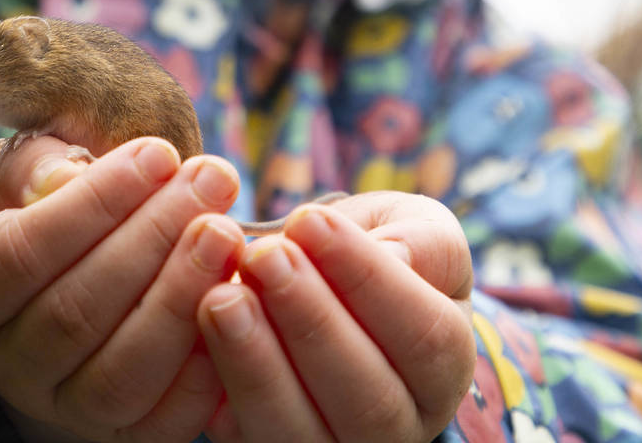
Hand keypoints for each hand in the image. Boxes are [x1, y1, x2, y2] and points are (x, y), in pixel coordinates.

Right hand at [0, 135, 247, 441]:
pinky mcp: (118, 434)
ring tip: (228, 232)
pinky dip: (205, 368)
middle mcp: (3, 360)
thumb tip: (71, 175)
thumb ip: (38, 165)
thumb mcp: (23, 178)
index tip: (159, 153)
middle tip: (213, 180)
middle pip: (76, 311)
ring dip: (181, 298)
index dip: (94, 203)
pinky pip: (163, 420)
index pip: (23, 251)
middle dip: (154, 239)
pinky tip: (236, 300)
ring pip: (120, 373)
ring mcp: (59, 406)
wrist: (61, 291)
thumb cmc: (45, 214)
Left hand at [197, 191, 474, 442]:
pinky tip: (196, 337)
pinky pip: (246, 441)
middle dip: (310, 320)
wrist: (318, 285)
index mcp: (445, 367)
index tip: (307, 220)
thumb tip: (393, 255)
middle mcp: (401, 426)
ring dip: (256, 363)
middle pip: (367, 396)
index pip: (425, 335)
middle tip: (262, 256)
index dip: (367, 277)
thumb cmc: (374, 251)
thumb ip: (419, 239)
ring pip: (301, 432)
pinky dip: (219, 393)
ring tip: (220, 297)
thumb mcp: (411, 228)